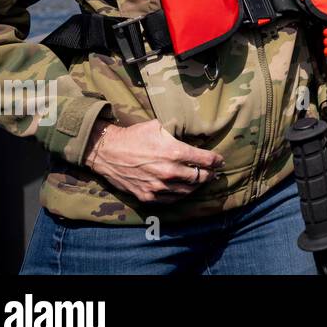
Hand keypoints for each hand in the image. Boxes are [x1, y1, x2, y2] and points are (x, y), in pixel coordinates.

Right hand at [83, 120, 222, 203]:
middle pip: (199, 177)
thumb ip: (177, 132)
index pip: (205, 160)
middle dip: (209, 174)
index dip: (216, 161)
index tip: (220, 161)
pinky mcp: (147, 196)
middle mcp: (169, 172)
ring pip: (187, 191)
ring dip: (196, 186)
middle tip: (213, 172)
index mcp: (174, 152)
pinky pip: (171, 200)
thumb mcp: (158, 126)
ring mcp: (158, 186)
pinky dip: (180, 195)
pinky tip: (183, 190)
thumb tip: (192, 132)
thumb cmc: (134, 136)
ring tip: (200, 181)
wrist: (107, 151)